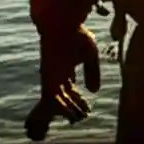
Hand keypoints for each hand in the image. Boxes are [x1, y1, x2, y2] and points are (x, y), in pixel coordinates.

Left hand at [24, 25, 100, 140]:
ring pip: (56, 103)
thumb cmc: (76, 35)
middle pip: (61, 99)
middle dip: (71, 109)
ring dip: (67, 111)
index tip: (87, 109)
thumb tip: (94, 90)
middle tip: (81, 118)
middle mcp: (57, 76)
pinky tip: (71, 114)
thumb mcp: (90, 55)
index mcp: (65, 70)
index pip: (70, 91)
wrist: (62, 24)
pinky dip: (62, 108)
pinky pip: (53, 100)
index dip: (78, 101)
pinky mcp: (49, 79)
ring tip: (77, 118)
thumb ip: (93, 72)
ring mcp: (52, 79)